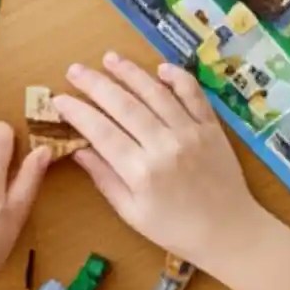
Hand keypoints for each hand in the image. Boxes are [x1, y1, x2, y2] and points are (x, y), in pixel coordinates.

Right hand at [57, 53, 289, 289]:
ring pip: (155, 93)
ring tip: (109, 58)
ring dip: (130, 73)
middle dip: (95, 84)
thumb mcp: (132, 213)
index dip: (77, 112)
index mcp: (141, 171)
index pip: (100, 132)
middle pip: (123, 105)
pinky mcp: (211, 128)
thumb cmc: (176, 229)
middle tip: (75, 70)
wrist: (229, 232)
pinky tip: (160, 68)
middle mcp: (164, 145)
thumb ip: (105, 179)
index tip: (60, 99)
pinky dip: (177, 78)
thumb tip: (79, 151)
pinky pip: (193, 95)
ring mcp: (190, 132)